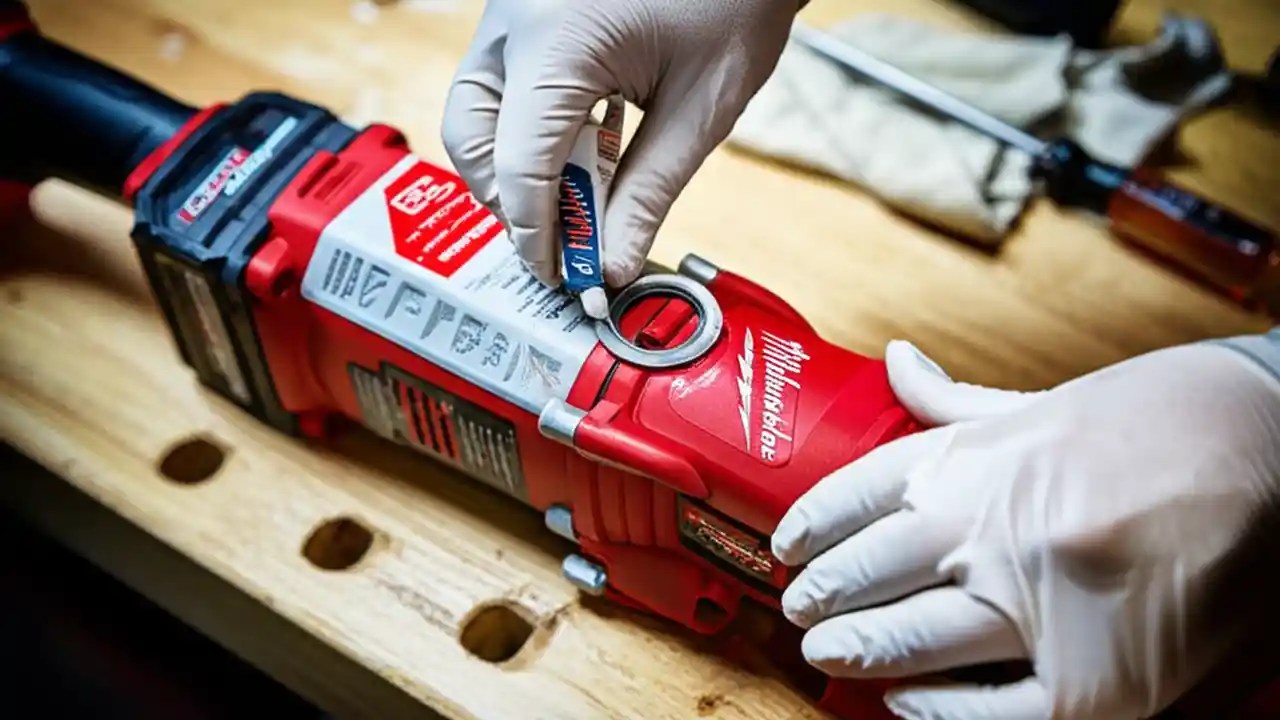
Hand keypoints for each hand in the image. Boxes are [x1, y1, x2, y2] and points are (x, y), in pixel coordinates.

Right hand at [441, 0, 800, 285]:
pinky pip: (499, 83)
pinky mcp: (524, 10)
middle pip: (471, 141)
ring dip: (512, 167)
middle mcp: (514, 19)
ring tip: (574, 200)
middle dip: (511, 203)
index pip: (518, 166)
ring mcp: (510, 9)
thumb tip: (611, 264)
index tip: (564, 277)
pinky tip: (578, 150)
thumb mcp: (700, 108)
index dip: (536, 235)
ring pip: (474, 112)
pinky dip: (524, 130)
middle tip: (564, 243)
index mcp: (556, 41)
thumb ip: (648, 193)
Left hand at [772, 339, 1279, 718]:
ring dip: (850, 651)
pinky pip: (982, 715)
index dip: (806, 528)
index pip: (851, 498)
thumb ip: (960, 404)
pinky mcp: (1092, 687)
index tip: (789, 546)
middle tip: (798, 607)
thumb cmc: (1176, 419)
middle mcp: (993, 533)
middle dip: (817, 596)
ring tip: (825, 651)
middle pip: (862, 575)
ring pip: (904, 644)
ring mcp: (1038, 613)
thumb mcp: (1054, 399)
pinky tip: (903, 700)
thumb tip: (898, 365)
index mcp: (978, 460)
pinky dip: (930, 712)